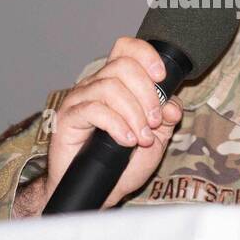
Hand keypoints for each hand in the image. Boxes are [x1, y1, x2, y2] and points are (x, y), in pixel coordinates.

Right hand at [42, 37, 183, 209]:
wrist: (99, 191)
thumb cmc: (123, 163)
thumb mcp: (155, 138)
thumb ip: (165, 118)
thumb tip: (172, 105)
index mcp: (117, 82)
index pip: (126, 48)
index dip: (146, 55)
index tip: (161, 77)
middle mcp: (96, 84)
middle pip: (123, 65)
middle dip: (146, 94)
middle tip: (154, 121)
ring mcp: (80, 99)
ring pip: (111, 87)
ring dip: (134, 114)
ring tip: (142, 138)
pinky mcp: (68, 117)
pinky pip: (94, 109)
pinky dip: (117, 125)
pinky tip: (126, 141)